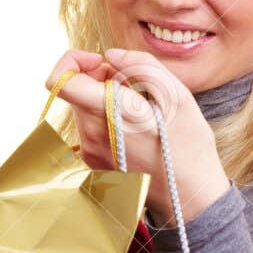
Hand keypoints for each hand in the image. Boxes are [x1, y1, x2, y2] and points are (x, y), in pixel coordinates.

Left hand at [44, 48, 230, 224]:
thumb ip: (143, 66)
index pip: (62, 80)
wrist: (190, 196)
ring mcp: (92, 151)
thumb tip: (112, 55)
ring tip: (141, 110)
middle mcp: (94, 134)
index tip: (102, 62)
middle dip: (100, 78)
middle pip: (75, 90)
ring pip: (84, 108)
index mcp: (114, 114)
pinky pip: (92, 128)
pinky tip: (136, 130)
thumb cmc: (190, 146)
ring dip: (106, 99)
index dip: (74, 61)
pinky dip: (109, 119)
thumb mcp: (178, 96)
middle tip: (135, 86)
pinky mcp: (95, 162)